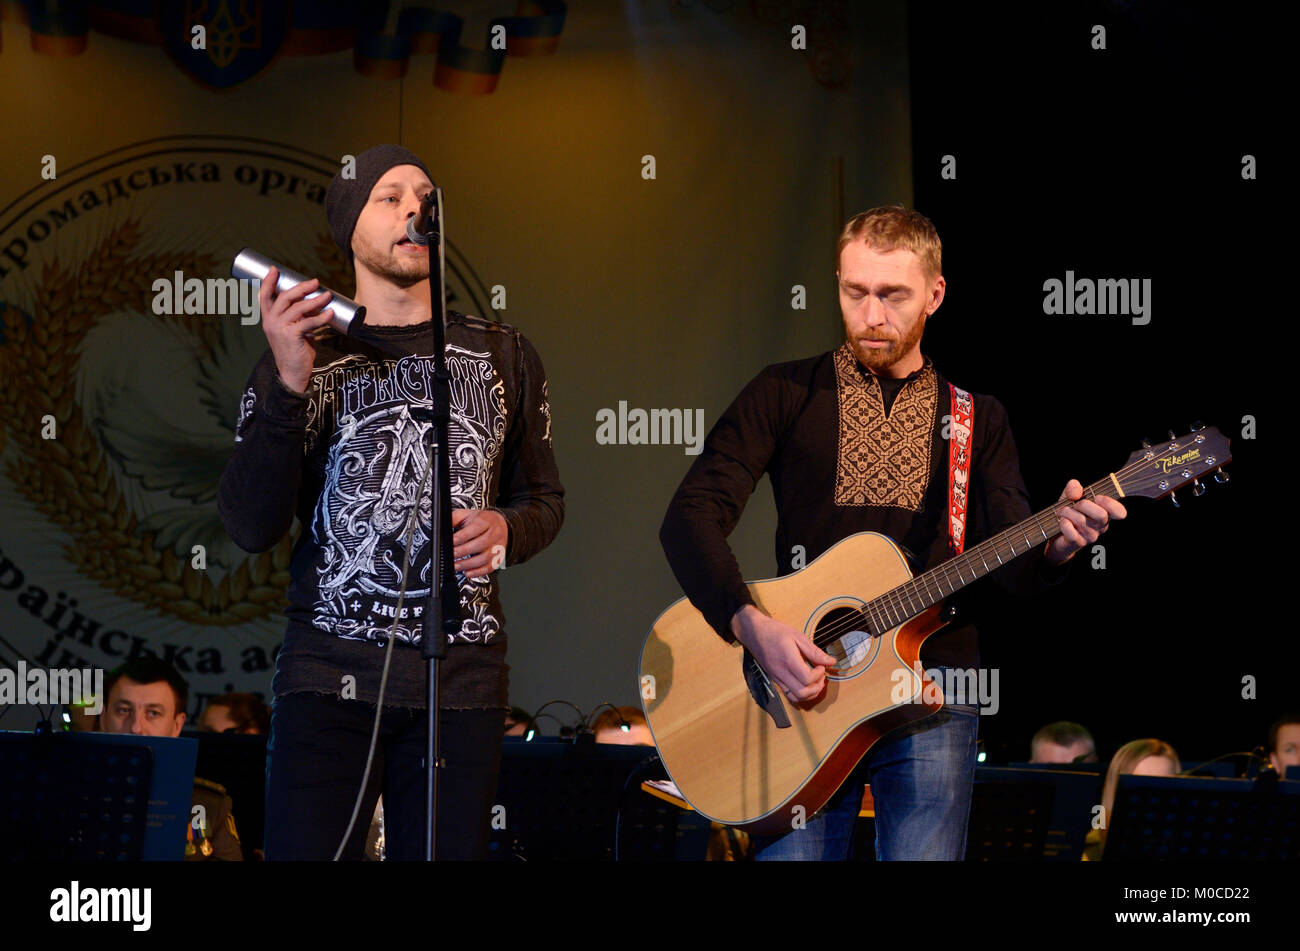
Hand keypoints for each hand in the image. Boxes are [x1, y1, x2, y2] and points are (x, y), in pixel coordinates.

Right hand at [259, 266, 333, 393]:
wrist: (292, 373)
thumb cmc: (295, 350)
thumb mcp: (293, 330)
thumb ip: (299, 317)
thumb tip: (315, 303)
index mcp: (269, 319)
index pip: (264, 296)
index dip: (268, 282)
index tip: (274, 269)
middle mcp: (271, 322)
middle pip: (284, 297)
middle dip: (301, 287)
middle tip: (316, 282)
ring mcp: (280, 329)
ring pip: (298, 308)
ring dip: (316, 300)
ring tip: (328, 296)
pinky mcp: (291, 336)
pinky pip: (308, 322)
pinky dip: (321, 317)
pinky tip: (330, 313)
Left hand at [451, 508, 508, 578]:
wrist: (500, 524)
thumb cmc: (481, 520)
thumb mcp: (467, 514)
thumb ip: (454, 518)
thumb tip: (440, 525)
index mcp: (485, 521)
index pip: (474, 529)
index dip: (460, 537)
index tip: (450, 542)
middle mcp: (494, 533)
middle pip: (480, 544)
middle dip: (463, 551)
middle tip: (451, 555)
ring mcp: (497, 547)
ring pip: (485, 558)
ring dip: (468, 564)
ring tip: (456, 566)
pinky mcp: (498, 558)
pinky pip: (489, 567)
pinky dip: (478, 572)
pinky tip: (468, 572)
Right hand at [730, 605, 836, 703]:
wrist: (754, 633)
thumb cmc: (774, 631)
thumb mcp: (797, 636)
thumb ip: (814, 651)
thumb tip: (830, 661)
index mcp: (788, 659)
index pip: (807, 678)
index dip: (819, 675)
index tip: (821, 666)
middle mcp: (781, 672)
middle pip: (802, 693)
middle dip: (817, 687)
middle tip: (820, 676)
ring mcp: (777, 678)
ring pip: (796, 698)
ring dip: (810, 694)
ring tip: (814, 681)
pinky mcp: (775, 680)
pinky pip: (789, 695)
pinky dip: (800, 694)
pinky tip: (805, 684)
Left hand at [1044, 478, 1126, 564]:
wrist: (1056, 534)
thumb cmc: (1068, 513)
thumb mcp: (1070, 497)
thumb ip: (1073, 489)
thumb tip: (1074, 485)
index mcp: (1105, 513)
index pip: (1120, 512)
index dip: (1110, 504)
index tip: (1097, 497)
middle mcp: (1101, 526)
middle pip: (1101, 515)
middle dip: (1082, 505)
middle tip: (1074, 505)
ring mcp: (1091, 536)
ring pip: (1080, 520)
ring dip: (1066, 512)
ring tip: (1062, 513)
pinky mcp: (1079, 543)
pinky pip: (1071, 531)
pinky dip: (1063, 524)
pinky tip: (1062, 522)